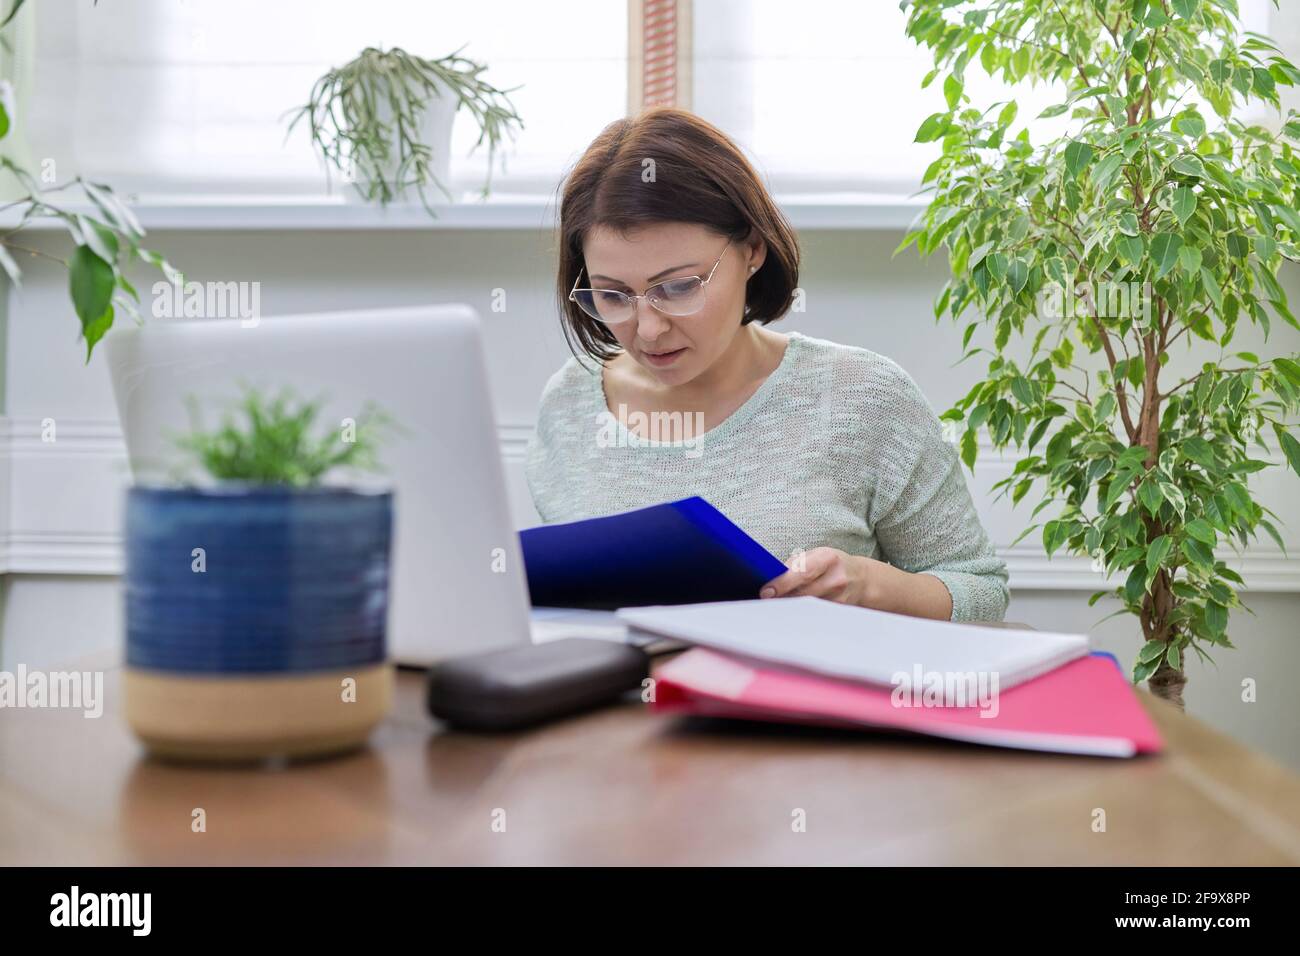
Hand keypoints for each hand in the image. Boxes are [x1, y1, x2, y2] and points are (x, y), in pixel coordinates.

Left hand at [759, 547, 873, 606]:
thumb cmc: (831, 564)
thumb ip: (796, 565)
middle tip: (764, 601)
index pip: (802, 572)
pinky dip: (799, 614)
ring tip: (774, 606)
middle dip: (781, 598)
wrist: (862, 579)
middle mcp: (836, 579)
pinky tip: (790, 613)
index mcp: (828, 558)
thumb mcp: (817, 555)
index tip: (765, 592)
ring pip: (806, 608)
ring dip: (788, 607)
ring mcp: (839, 599)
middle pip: (802, 594)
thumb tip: (772, 579)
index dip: (782, 583)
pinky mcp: (837, 613)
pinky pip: (813, 615)